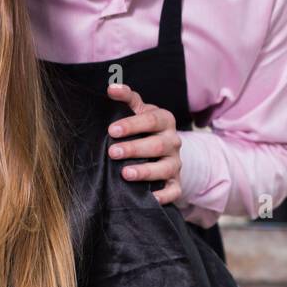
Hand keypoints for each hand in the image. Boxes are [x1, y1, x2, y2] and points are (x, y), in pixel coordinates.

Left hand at [106, 82, 181, 205]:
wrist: (161, 151)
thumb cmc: (144, 128)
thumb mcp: (138, 110)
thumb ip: (127, 98)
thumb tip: (111, 88)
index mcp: (164, 121)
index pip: (151, 120)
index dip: (132, 125)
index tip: (112, 129)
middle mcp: (173, 141)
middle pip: (156, 145)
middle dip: (134, 149)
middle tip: (112, 152)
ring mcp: (175, 163)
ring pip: (165, 168)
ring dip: (145, 171)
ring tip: (125, 173)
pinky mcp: (175, 183)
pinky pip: (174, 191)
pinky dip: (164, 196)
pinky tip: (150, 198)